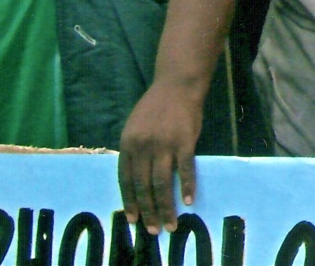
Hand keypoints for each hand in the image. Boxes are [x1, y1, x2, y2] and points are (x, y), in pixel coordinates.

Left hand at [118, 82, 202, 235]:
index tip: (133, 220)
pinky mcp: (184, 141)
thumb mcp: (135, 127)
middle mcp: (143, 146)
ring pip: (162, 183)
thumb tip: (136, 179)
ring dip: (166, 207)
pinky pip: (185, 169)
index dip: (129, 201)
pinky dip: (187, 186)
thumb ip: (134, 151)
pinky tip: (188, 200)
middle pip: (143, 186)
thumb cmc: (156, 106)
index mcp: (128, 144)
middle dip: (148, 211)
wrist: (177, 84)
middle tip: (153, 230)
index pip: (125, 180)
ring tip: (171, 224)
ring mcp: (164, 144)